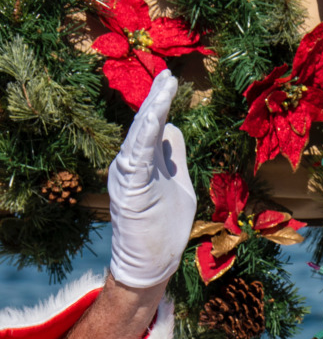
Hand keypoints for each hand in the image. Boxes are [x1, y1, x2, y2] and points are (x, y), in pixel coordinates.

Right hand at [108, 70, 195, 289]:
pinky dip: (143, 139)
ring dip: (151, 114)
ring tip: (163, 91)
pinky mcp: (129, 192)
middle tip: (167, 76)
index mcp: (144, 162)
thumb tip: (171, 127)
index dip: (160, 103)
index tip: (169, 80)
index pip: (152, 126)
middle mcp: (132, 165)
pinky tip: (153, 121)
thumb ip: (172, 157)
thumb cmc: (163, 226)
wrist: (151, 262)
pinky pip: (136, 160)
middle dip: (155, 101)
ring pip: (137, 139)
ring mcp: (128, 178)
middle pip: (143, 126)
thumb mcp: (178, 184)